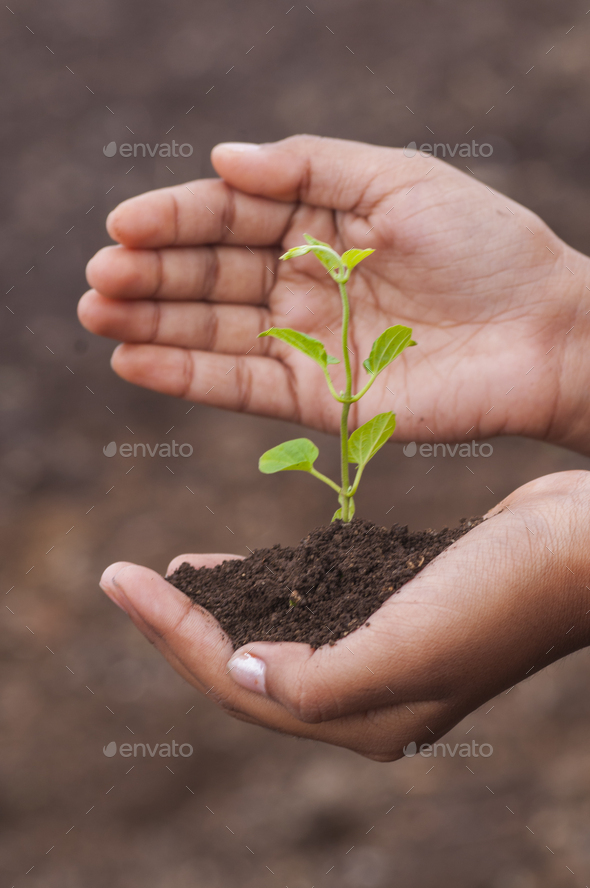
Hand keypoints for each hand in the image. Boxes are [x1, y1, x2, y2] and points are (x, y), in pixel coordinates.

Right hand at [78, 135, 589, 453]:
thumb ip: (309, 168)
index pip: (231, 217)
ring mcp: (306, 343)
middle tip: (98, 277)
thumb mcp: (400, 178)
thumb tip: (222, 161)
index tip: (122, 225)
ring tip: (98, 314)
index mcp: (320, 223)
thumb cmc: (486, 246)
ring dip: (152, 324)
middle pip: (210, 276)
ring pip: (213, 332)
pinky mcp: (316, 401)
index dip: (175, 220)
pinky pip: (239, 387)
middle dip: (151, 275)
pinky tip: (136, 362)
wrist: (544, 335)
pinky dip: (186, 377)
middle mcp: (304, 283)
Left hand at [99, 471, 589, 759]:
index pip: (238, 685)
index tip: (120, 579)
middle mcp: (367, 696)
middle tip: (124, 580)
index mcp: (364, 716)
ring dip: (220, 608)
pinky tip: (247, 565)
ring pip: (275, 638)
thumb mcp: (411, 644)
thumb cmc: (506, 591)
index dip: (173, 635)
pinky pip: (311, 608)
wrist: (582, 547)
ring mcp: (382, 653)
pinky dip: (269, 587)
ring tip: (170, 574)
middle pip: (244, 669)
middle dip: (180, 627)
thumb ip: (320, 679)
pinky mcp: (395, 608)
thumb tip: (239, 674)